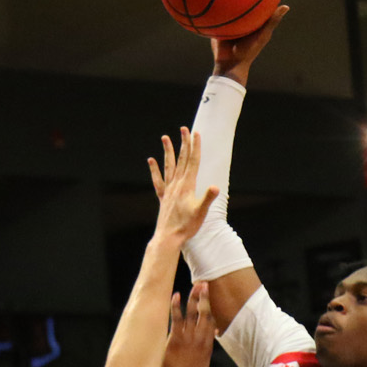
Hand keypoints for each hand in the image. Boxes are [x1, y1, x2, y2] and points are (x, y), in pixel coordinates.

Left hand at [147, 127, 219, 243]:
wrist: (168, 237)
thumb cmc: (186, 226)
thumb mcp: (200, 212)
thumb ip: (207, 198)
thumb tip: (215, 187)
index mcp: (186, 186)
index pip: (193, 162)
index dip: (195, 147)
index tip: (196, 134)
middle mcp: (176, 185)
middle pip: (181, 160)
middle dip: (184, 143)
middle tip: (184, 128)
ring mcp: (168, 190)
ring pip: (168, 166)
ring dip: (168, 151)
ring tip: (165, 137)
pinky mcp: (163, 197)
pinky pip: (158, 180)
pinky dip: (154, 169)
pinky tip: (151, 160)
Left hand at [160, 282, 215, 366]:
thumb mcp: (203, 363)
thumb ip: (205, 349)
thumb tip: (209, 339)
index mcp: (208, 344)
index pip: (212, 321)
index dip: (211, 307)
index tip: (210, 296)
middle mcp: (201, 338)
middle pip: (206, 313)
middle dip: (205, 297)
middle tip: (205, 284)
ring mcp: (189, 338)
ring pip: (193, 313)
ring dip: (195, 297)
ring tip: (196, 285)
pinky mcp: (176, 339)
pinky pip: (176, 319)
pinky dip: (176, 306)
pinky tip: (176, 295)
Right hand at [210, 5, 288, 85]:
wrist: (230, 63)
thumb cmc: (249, 50)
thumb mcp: (263, 35)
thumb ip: (272, 21)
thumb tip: (286, 6)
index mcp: (254, 21)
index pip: (258, 2)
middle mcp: (242, 19)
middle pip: (242, 1)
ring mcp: (230, 22)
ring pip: (229, 6)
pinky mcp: (219, 25)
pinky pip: (216, 13)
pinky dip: (214, 5)